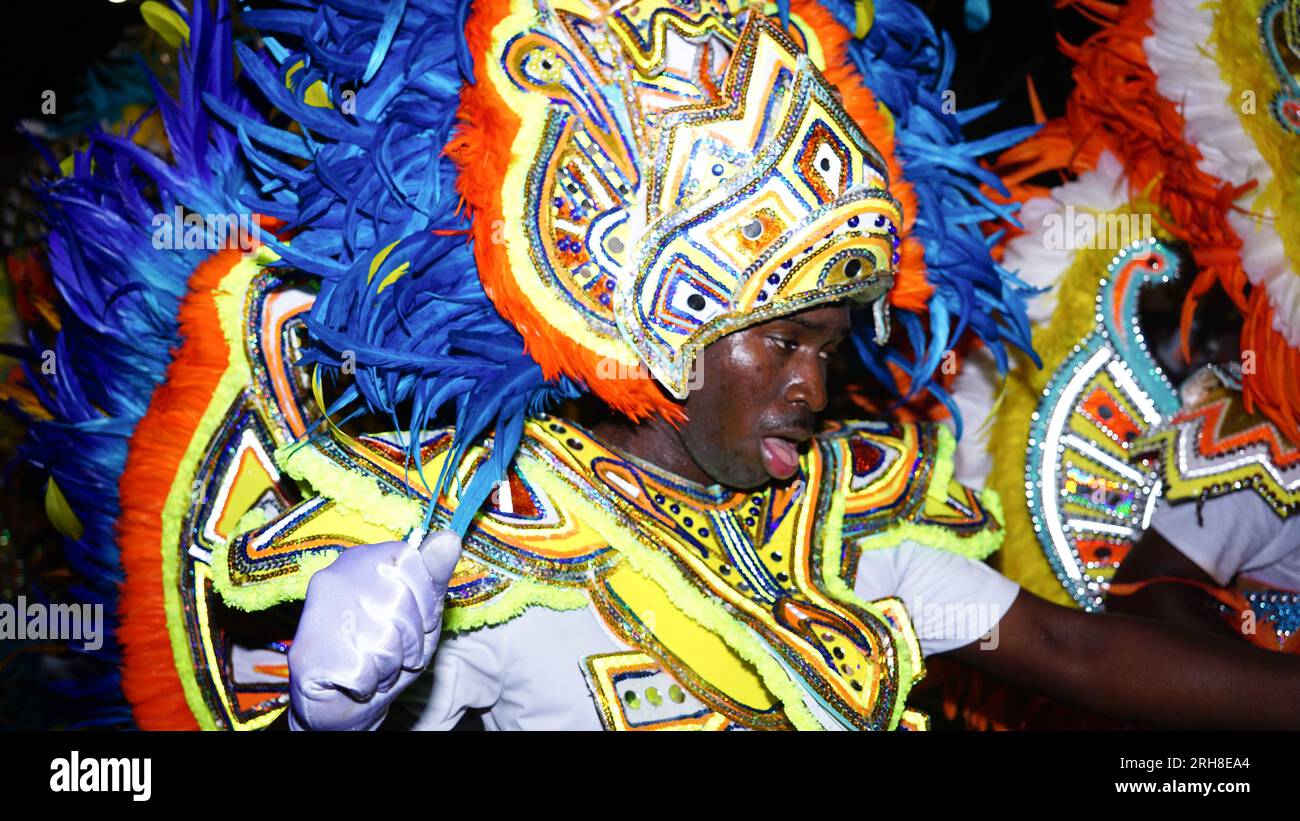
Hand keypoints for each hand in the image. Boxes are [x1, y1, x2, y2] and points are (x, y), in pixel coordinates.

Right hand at [287, 530, 461, 730]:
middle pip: (398, 600)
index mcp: (363, 558)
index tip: (414, 621)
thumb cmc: (386, 651)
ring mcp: (317, 613)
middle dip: (409, 638)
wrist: (343, 702)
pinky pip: (365, 669)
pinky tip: (357, 681)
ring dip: (390, 664)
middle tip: (394, 651)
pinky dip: (370, 684)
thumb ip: (434, 576)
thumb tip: (449, 537)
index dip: (424, 602)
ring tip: (375, 665)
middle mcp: (334, 576)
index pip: (410, 560)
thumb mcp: (421, 612)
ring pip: (383, 638)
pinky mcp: (309, 652)